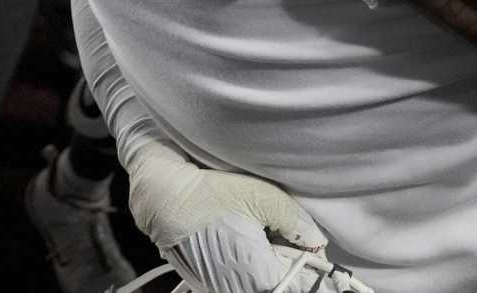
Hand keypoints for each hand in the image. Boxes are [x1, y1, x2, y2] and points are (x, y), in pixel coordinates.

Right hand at [126, 139, 332, 292]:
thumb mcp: (261, 196)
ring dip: (272, 258)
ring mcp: (220, 286)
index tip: (313, 241)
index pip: (299, 280)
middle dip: (292, 257)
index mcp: (254, 276)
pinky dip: (253, 259)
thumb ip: (295, 220)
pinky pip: (242, 275)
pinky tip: (250, 235)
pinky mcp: (209, 279)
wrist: (162, 195)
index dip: (311, 259)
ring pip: (261, 279)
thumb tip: (314, 239)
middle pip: (280, 281)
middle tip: (293, 231)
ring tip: (267, 229)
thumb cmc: (210, 193)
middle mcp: (236, 288)